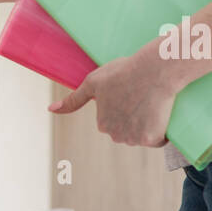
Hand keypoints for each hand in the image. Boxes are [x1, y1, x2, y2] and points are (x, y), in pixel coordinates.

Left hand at [48, 46, 179, 147]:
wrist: (154, 70)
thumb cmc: (124, 72)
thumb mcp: (93, 82)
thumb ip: (73, 100)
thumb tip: (50, 109)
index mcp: (102, 124)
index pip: (115, 122)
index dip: (125, 107)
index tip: (129, 93)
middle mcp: (115, 135)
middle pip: (129, 131)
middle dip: (135, 118)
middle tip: (142, 97)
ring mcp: (134, 139)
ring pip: (143, 136)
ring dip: (149, 124)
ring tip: (150, 103)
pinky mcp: (152, 139)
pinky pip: (159, 140)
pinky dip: (161, 130)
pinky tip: (160, 113)